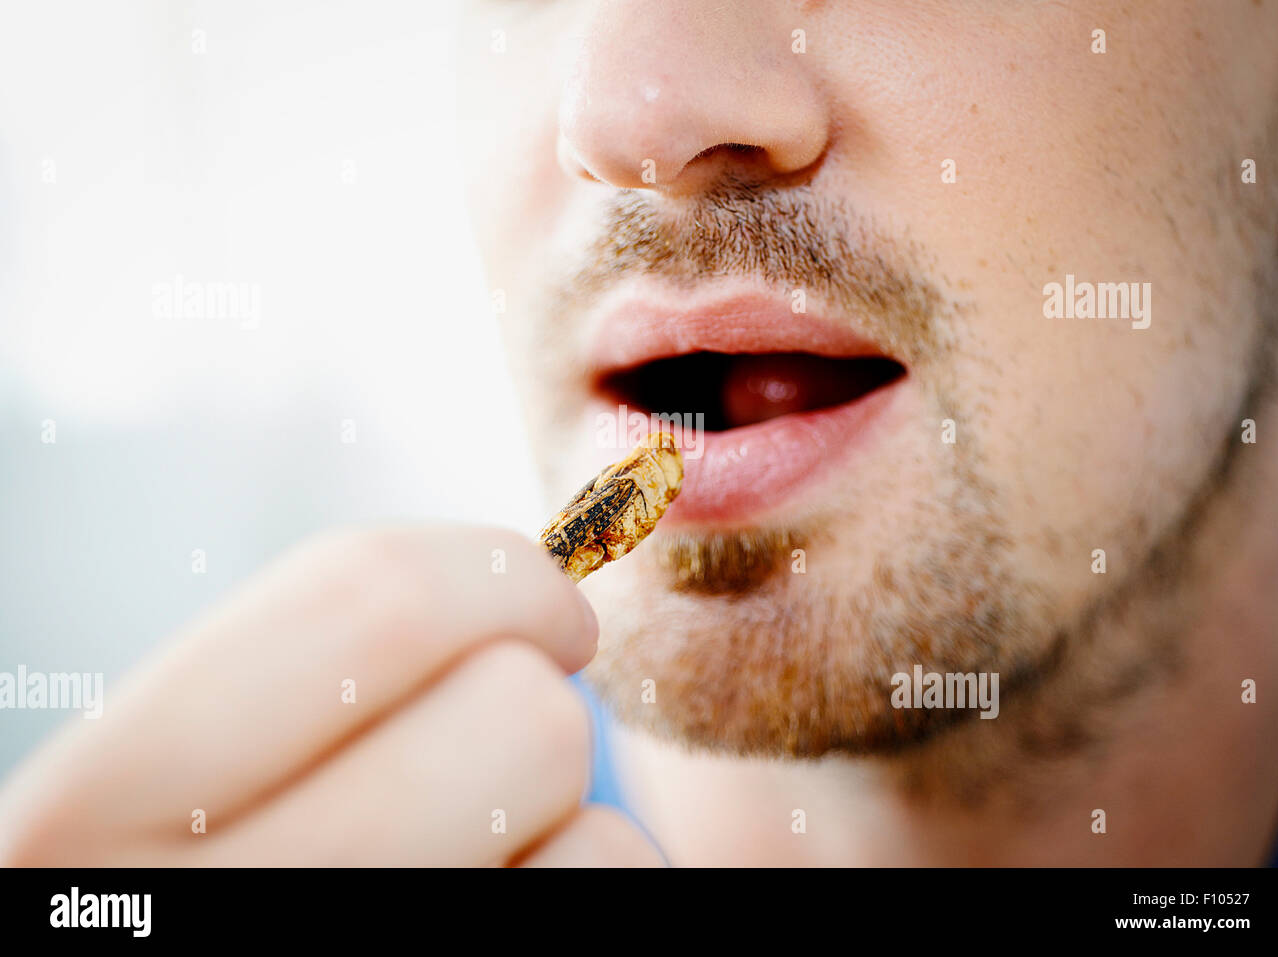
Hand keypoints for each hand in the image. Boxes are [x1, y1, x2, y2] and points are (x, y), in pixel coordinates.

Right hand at [0, 526, 661, 866]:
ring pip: (598, 841)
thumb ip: (311, 672)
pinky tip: (505, 917)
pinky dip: (591, 896)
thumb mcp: (194, 778)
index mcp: (95, 816)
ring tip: (477, 864)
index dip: (497, 572)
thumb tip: (537, 575)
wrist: (258, 948)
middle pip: (520, 719)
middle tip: (507, 741)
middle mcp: (208, 922)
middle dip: (537, 705)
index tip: (541, 604)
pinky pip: (615, 906)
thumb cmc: (242, 857)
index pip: (366, 599)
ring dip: (567, 833)